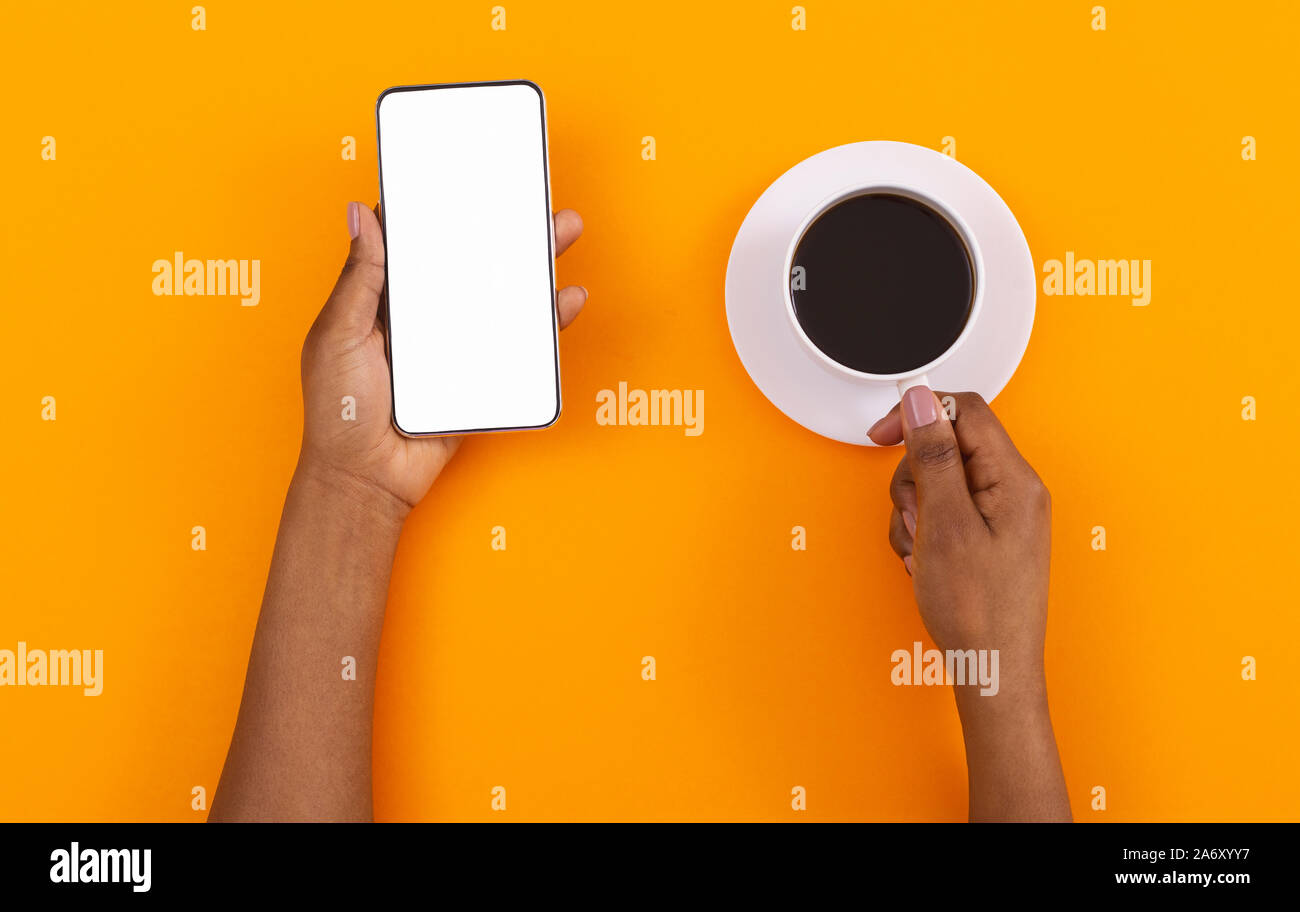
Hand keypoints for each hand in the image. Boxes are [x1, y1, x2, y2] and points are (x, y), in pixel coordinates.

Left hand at [297, 202, 586, 516]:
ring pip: (499, 294)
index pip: (414, 242)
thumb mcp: (339, 334)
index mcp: (382, 299)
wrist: (369, 479)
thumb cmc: (339, 411)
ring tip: (559, 233)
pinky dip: (546, 322)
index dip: (436, 209)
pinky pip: (519, 343)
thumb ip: (358, 277)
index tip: (461, 174)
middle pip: (467, 261)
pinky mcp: (480, 375)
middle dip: (500, 227)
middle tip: (528, 194)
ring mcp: (454, 345)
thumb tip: (360, 213)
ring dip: (532, 265)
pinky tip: (565, 299)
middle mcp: (422, 316)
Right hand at [868, 388, 1049, 686]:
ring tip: (922, 548)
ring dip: (914, 513)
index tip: (884, 434)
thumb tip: (923, 400)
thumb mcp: (946, 524)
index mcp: (1014, 479)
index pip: (964, 412)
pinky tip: (926, 561)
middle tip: (915, 517)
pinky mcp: (987, 535)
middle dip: (914, 480)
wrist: (993, 669)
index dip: (918, 414)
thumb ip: (934, 456)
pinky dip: (923, 533)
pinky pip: (942, 512)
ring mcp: (1001, 514)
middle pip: (946, 447)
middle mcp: (1014, 491)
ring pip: (937, 482)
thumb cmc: (979, 612)